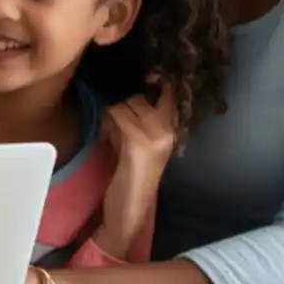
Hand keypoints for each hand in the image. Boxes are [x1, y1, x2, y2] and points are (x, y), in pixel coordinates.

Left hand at [98, 84, 177, 255]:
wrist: (129, 210)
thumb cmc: (130, 173)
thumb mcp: (140, 140)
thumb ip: (142, 115)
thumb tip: (137, 85)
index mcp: (175, 129)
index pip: (175, 90)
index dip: (163, 76)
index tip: (152, 73)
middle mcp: (170, 129)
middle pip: (141, 96)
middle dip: (125, 107)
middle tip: (117, 129)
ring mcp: (157, 135)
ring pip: (126, 104)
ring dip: (113, 117)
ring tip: (114, 138)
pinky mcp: (139, 143)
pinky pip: (117, 115)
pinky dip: (107, 125)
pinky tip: (109, 142)